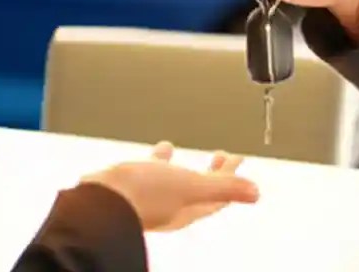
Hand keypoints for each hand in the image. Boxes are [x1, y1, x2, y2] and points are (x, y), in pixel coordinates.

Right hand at [82, 141, 258, 231]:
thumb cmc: (145, 195)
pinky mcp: (133, 185)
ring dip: (181, 166)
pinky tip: (154, 153)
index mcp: (190, 206)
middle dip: (212, 172)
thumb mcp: (192, 187)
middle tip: (220, 157)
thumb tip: (256, 192)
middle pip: (199, 187)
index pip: (219, 193)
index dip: (231, 176)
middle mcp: (172, 203)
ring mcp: (152, 194)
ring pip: (173, 179)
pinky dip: (155, 161)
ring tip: (179, 151)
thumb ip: (225, 187)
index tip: (238, 159)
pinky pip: (150, 171)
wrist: (102, 200)